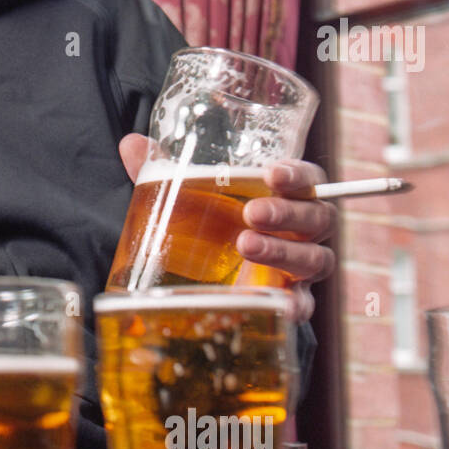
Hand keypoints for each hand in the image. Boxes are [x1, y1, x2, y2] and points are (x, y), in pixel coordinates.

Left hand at [117, 134, 335, 323]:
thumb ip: (163, 170)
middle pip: (317, 216)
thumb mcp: (186, 195)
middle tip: (252, 213)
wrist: (211, 278)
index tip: (273, 173)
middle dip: (287, 213)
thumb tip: (131, 144)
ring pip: (315, 258)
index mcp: (286, 196)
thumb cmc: (210, 223)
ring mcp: (300, 267)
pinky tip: (278, 302)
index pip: (308, 178)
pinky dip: (295, 304)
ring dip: (284, 252)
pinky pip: (305, 305)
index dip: (298, 175)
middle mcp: (301, 230)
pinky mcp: (290, 300)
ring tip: (246, 244)